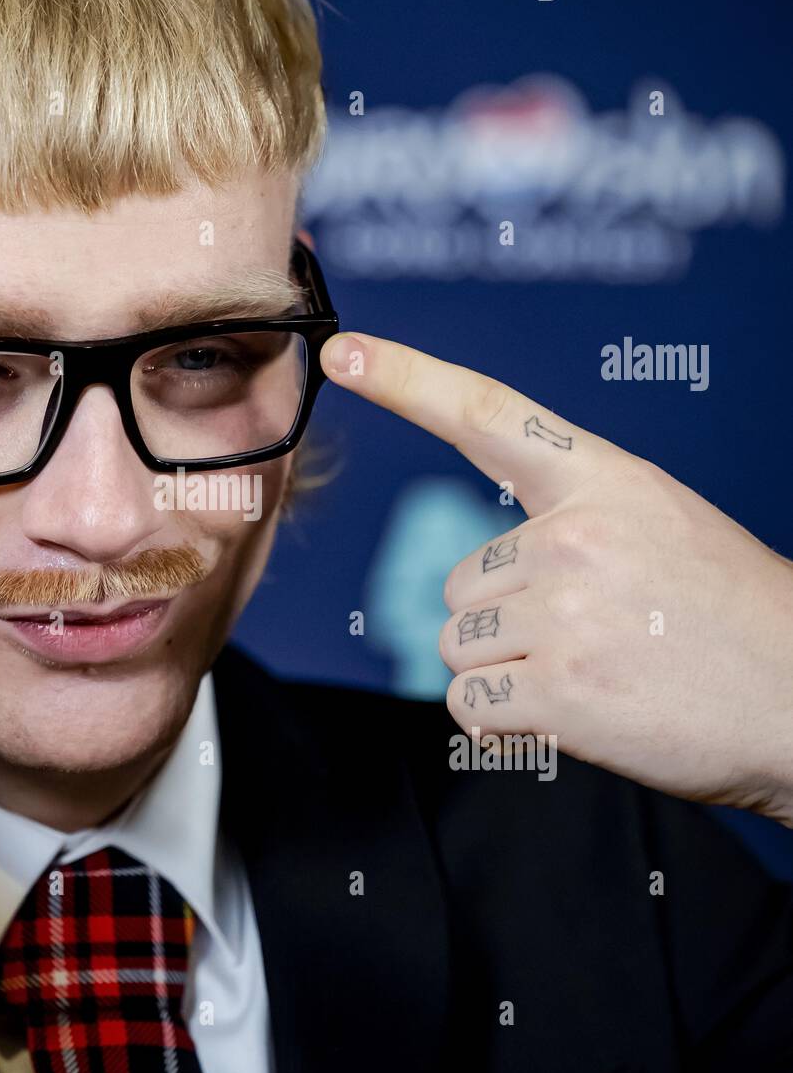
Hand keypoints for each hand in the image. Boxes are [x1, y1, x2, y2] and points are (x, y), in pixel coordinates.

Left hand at [322, 332, 792, 823]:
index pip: (489, 415)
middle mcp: (575, 536)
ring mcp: (565, 612)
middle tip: (595, 637)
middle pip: (459, 583)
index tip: (346, 351)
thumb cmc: (727, 618)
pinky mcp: (557, 689)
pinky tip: (577, 713)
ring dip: (505, 672)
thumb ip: (571, 524)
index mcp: (605, 482)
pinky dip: (506, 722)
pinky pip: (468, 704)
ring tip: (593, 673)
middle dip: (506, 622)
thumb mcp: (662, 526)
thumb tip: (482, 578)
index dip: (408, 379)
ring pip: (456, 645)